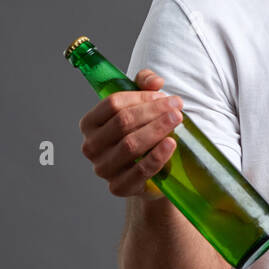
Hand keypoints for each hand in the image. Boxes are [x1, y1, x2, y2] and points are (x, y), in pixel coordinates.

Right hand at [78, 68, 183, 199]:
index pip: (113, 103)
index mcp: (90, 123)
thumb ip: (145, 85)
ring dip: (157, 130)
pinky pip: (140, 171)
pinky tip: (171, 144)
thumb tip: (155, 82)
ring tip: (177, 120)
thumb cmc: (142, 132)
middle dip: (153, 112)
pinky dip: (157, 156)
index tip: (164, 96)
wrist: (149, 171)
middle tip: (177, 108)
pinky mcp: (119, 187)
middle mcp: (91, 146)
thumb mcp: (142, 104)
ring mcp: (103, 169)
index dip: (141, 97)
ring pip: (131, 145)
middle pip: (123, 122)